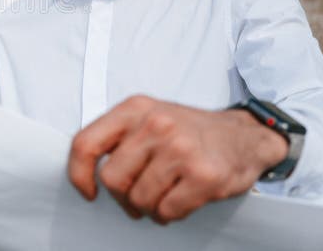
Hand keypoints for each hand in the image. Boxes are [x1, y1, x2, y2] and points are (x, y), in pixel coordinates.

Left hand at [68, 95, 287, 223]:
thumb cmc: (188, 131)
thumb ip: (116, 136)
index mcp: (134, 109)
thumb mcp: (147, 117)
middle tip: (137, 198)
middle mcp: (155, 124)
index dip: (79, 174)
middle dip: (122, 197)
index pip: (85, 143)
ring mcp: (180, 149)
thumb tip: (83, 171)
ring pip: (139, 199)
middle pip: (112, 179)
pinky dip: (169, 214)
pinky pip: (167, 210)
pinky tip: (179, 201)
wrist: (244, 135)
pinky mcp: (204, 175)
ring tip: (162, 197)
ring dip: (148, 208)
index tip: (88, 191)